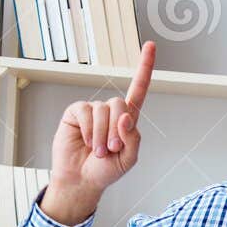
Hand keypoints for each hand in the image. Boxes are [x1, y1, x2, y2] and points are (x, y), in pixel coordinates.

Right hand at [40, 41, 155, 224]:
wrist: (81, 180)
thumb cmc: (105, 171)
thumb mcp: (129, 159)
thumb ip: (133, 138)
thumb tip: (126, 115)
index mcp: (127, 119)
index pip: (138, 89)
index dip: (145, 67)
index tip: (150, 45)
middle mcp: (110, 111)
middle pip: (119, 104)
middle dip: (116, 130)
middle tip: (110, 150)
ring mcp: (92, 110)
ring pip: (102, 111)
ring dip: (100, 136)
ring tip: (97, 151)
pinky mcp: (75, 113)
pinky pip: (85, 112)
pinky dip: (87, 130)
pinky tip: (84, 142)